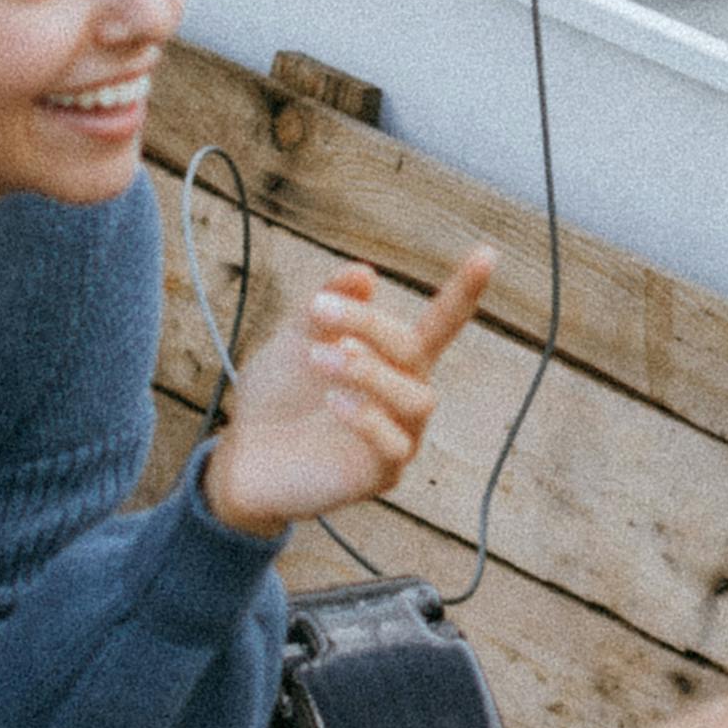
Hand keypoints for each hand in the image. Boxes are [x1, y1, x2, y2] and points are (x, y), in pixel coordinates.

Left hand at [203, 245, 500, 546]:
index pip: (440, 324)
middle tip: (320, 310)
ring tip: (321, 357)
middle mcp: (405, 397)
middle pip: (414, 351)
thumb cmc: (276, 396)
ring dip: (370, 371)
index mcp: (393, 361)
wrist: (240, 457)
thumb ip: (326, 307)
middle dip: (369, 324)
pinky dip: (367, 418)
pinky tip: (333, 401)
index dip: (463, 292)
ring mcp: (399, 437)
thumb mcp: (294, 340)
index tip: (487, 254)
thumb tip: (365, 274)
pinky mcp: (380, 474)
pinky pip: (394, 445)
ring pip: (416, 399)